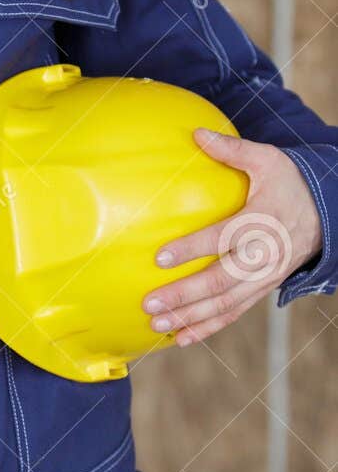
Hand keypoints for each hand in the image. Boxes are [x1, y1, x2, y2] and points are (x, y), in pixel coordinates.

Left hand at [141, 128, 322, 346]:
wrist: (328, 214)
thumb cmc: (290, 184)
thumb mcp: (268, 160)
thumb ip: (233, 150)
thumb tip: (196, 133)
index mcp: (262, 222)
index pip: (223, 238)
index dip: (192, 249)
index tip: (160, 257)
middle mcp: (264, 256)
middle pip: (221, 281)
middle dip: (185, 296)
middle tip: (150, 304)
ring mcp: (264, 278)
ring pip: (226, 304)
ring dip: (191, 318)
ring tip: (157, 325)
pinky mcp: (262, 290)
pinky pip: (234, 313)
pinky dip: (208, 328)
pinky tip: (180, 338)